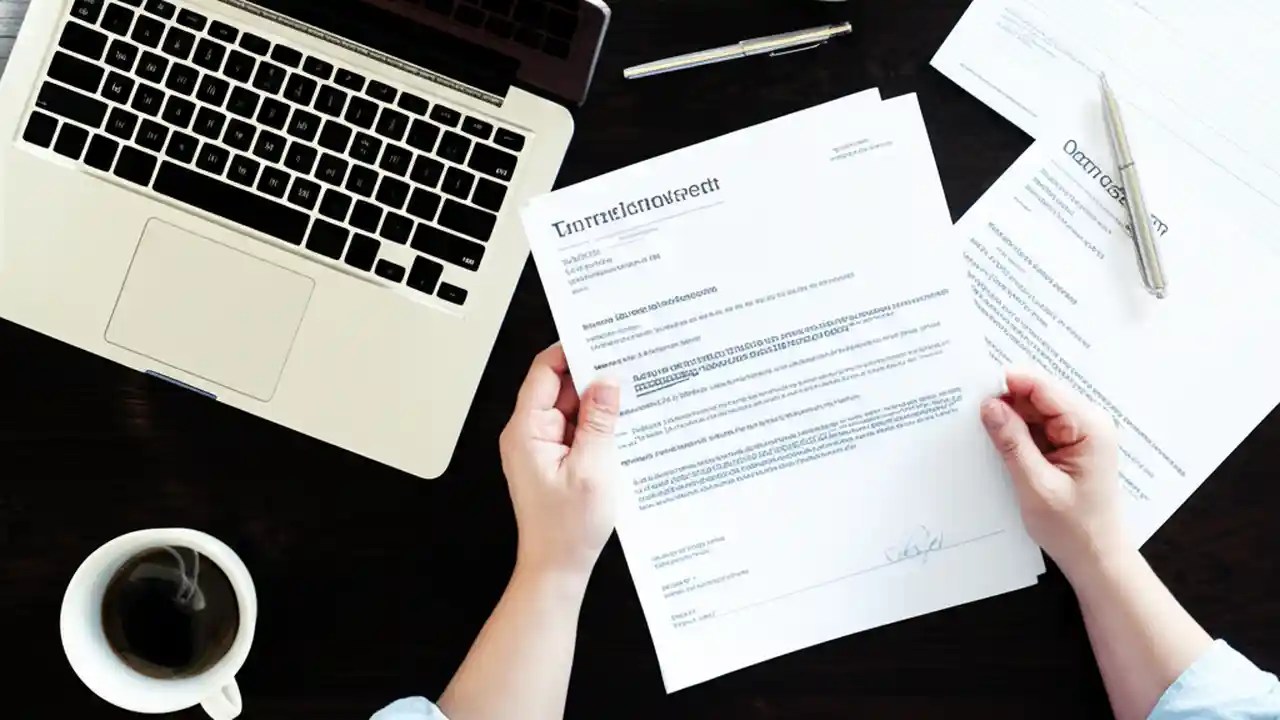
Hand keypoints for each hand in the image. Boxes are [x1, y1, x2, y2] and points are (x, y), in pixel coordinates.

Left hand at [500, 344, 621, 582]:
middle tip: (628, 364)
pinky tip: (623, 426)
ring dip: (599, 403)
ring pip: (572, 408)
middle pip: (559, 386)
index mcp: (526, 430)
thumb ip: (600, 421)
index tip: (602, 339)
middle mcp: (529, 434)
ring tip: (632, 396)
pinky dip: (598, 425)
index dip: (572, 351)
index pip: (544, 371)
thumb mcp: (592, 469)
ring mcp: (542, 447)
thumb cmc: (567, 529)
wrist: (557, 569)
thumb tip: (607, 380)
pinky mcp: (556, 460)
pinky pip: (578, 430)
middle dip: (593, 376)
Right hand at [980, 367, 1127, 577]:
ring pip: (1033, 410)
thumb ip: (1012, 442)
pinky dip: (1015, 431)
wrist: (1096, 557)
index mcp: (1089, 427)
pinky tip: (995, 440)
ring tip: (976, 426)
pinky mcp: (1068, 445)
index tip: (972, 388)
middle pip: (1037, 395)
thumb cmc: (1072, 528)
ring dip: (1007, 416)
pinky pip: (1036, 426)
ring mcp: (1078, 433)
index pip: (1043, 388)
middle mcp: (1087, 422)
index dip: (1008, 383)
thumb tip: (988, 405)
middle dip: (1004, 399)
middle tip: (967, 408)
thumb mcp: (1036, 485)